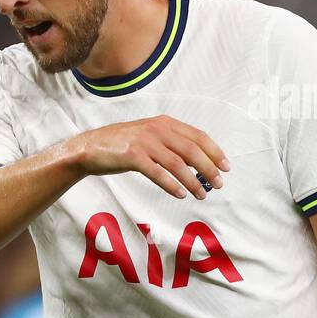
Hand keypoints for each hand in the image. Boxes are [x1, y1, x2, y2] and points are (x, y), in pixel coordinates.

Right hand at [67, 114, 229, 199]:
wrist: (90, 147)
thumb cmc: (121, 145)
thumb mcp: (149, 137)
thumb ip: (171, 145)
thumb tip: (197, 165)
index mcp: (164, 123)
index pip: (198, 136)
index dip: (215, 152)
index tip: (226, 167)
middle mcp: (157, 129)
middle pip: (192, 150)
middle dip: (209, 168)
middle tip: (218, 184)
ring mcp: (145, 142)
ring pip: (177, 164)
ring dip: (192, 181)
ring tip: (201, 194)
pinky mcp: (132, 156)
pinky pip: (158, 173)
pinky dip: (171, 185)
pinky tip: (180, 194)